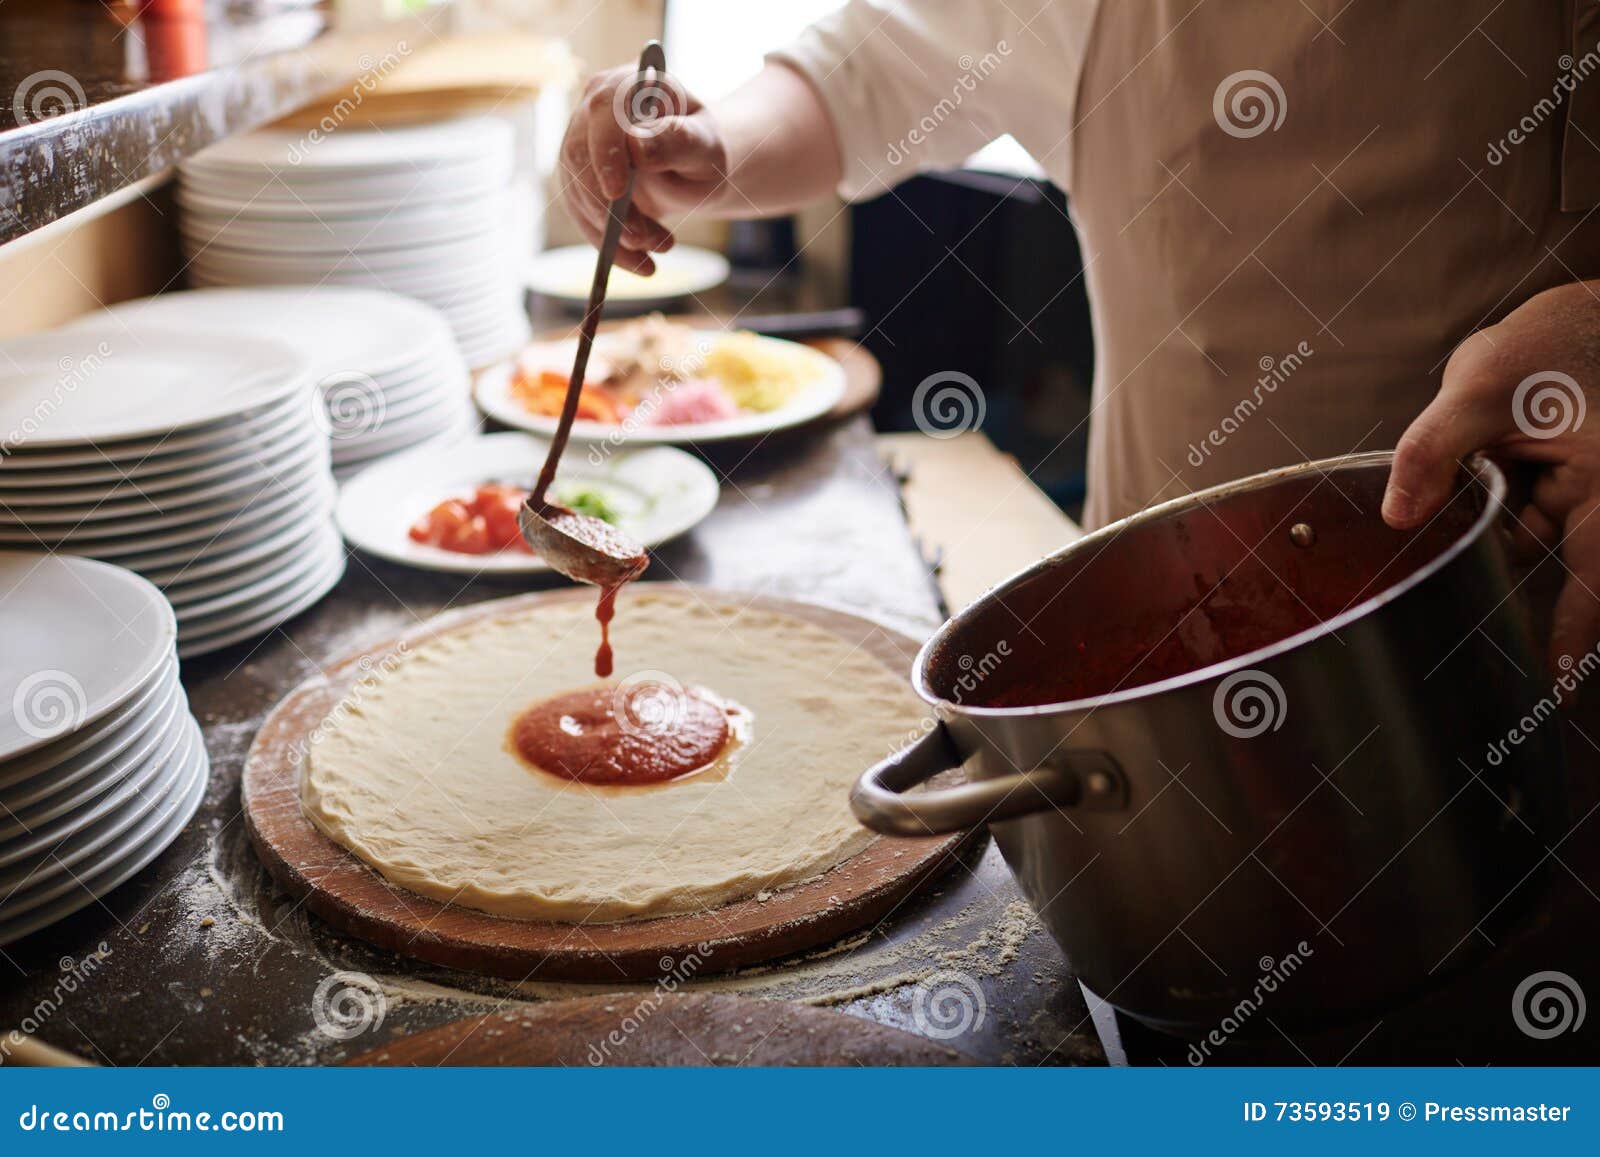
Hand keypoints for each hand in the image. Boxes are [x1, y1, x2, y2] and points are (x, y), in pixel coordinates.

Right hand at [559, 64, 728, 274]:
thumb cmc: (704, 149)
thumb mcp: (705, 146)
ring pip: (576, 190)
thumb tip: (636, 144)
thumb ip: (677, 141)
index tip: (617, 192)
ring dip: (614, 232)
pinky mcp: (577, 175)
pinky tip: (639, 261)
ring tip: (661, 248)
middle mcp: (595, 107)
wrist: (695, 165)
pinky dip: (608, 244)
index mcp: (631, 84)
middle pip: (580, 154)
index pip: (604, 110)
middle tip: (648, 241)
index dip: (605, 152)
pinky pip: (581, 214)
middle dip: (609, 207)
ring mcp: (580, 141)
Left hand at [1385, 281, 1599, 665]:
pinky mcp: (1558, 498)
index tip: (1555, 688)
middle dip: (1496, 570)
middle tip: (1458, 571)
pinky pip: (1517, 524)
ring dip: (1486, 529)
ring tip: (1474, 477)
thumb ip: (1434, 451)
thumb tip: (1396, 517)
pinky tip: (1476, 477)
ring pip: (1518, 544)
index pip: (1594, 581)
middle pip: (1547, 568)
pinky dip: (1490, 511)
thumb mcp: (1480, 388)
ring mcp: (1578, 503)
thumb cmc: (1552, 347)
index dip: (1573, 638)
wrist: (1584, 318)